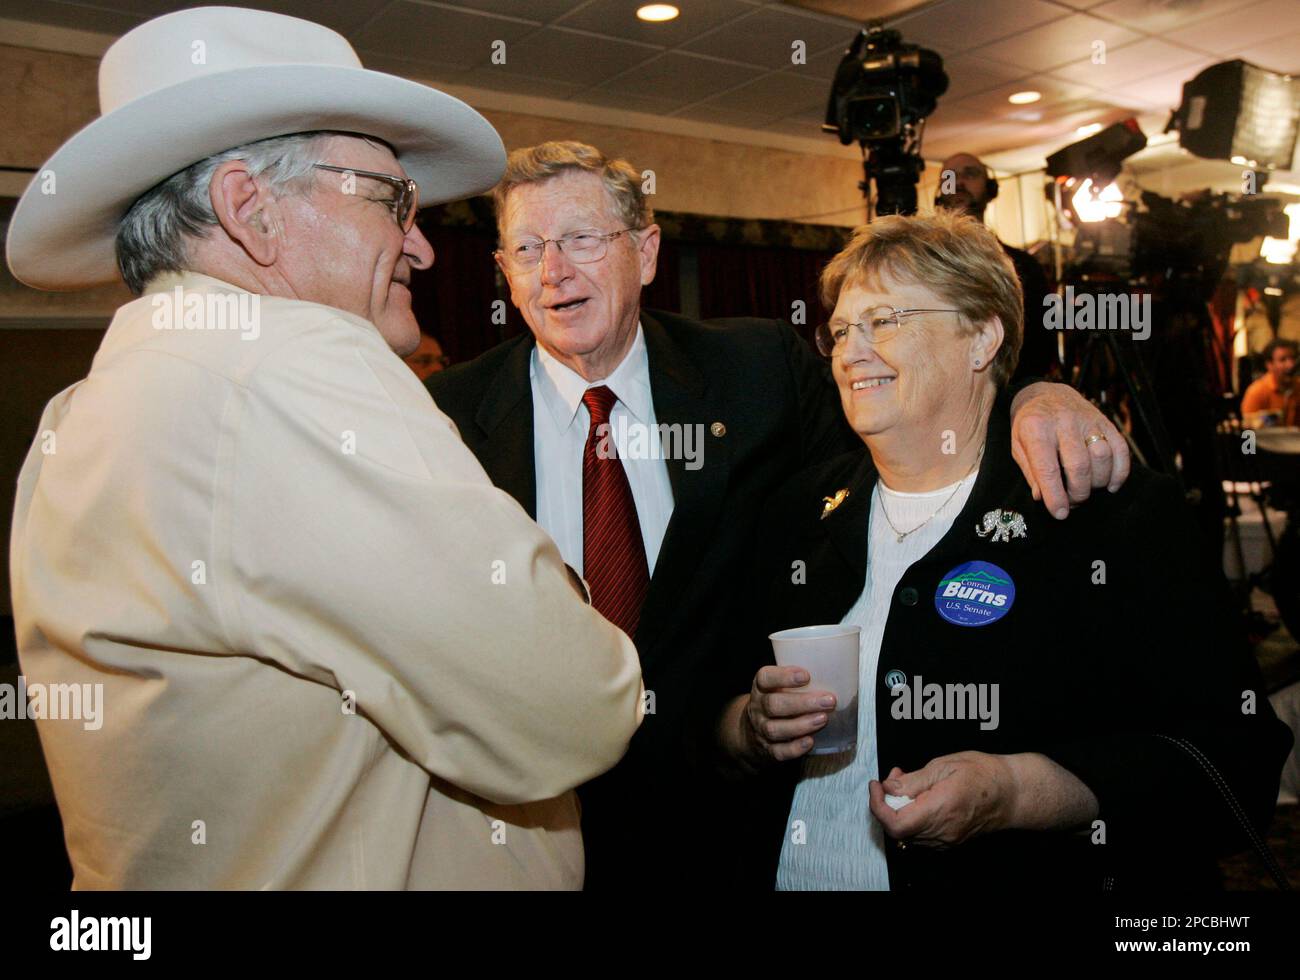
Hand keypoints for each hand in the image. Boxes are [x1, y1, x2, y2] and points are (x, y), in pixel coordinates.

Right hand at [724, 665, 836, 765]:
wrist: (751, 732)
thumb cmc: (776, 702)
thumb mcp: (778, 687)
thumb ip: (797, 681)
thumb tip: (837, 673)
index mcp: (761, 688)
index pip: (765, 678)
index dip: (784, 676)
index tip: (806, 676)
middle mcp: (758, 708)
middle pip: (774, 704)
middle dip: (803, 703)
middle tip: (828, 701)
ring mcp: (761, 730)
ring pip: (776, 729)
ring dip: (801, 724)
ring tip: (823, 718)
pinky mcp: (768, 750)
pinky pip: (779, 752)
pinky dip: (795, 748)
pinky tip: (810, 741)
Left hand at [868, 752, 1015, 848]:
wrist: (1013, 793)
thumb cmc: (984, 773)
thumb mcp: (945, 765)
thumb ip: (913, 780)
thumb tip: (888, 788)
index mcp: (941, 809)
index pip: (896, 823)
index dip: (877, 806)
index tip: (876, 786)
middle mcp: (943, 830)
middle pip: (897, 829)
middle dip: (886, 803)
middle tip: (892, 777)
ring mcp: (947, 840)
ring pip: (907, 833)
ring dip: (898, 809)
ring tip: (906, 782)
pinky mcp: (950, 841)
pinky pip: (920, 834)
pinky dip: (911, 817)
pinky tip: (918, 797)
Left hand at [1010, 382, 1129, 518]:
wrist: (1045, 393)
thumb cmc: (1030, 426)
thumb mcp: (1018, 446)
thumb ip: (1030, 471)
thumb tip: (1042, 497)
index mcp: (1036, 428)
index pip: (1048, 468)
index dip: (1055, 496)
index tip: (1060, 513)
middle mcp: (1064, 422)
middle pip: (1079, 465)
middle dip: (1078, 492)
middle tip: (1072, 502)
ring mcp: (1088, 419)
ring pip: (1102, 457)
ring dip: (1097, 483)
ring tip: (1086, 490)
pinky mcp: (1106, 421)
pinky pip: (1121, 449)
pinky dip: (1119, 472)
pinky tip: (1109, 485)